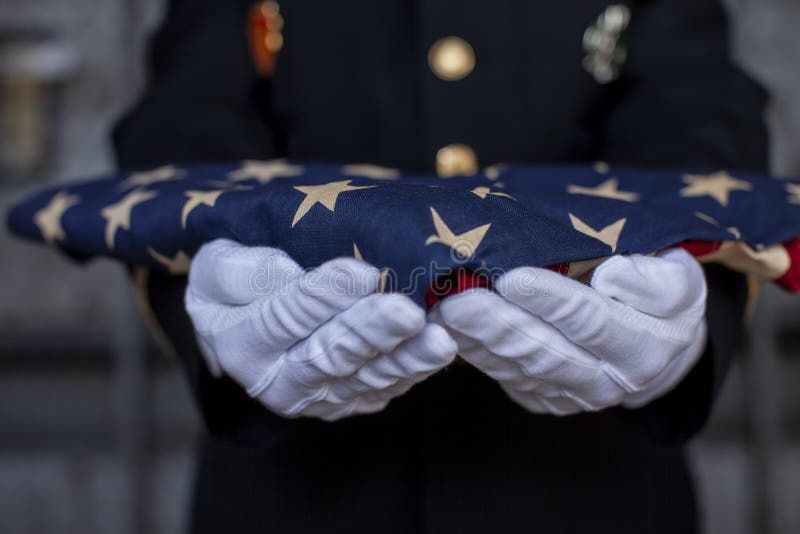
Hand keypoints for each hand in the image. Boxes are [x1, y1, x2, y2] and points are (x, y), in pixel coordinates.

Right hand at [186, 239, 455, 420]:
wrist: (246, 322)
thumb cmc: (237, 283)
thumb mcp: (219, 265)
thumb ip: (244, 271)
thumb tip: (289, 272)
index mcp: (242, 346)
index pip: (285, 317)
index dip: (323, 295)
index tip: (362, 271)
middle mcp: (280, 382)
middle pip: (330, 354)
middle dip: (372, 331)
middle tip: (404, 311)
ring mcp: (320, 397)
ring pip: (367, 377)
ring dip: (405, 358)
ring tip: (436, 338)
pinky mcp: (351, 401)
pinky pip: (385, 387)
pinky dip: (414, 370)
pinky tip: (439, 350)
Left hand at [430, 248, 706, 414]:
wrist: (653, 343)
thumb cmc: (660, 296)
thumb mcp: (679, 278)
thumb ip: (656, 283)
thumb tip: (612, 278)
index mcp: (643, 348)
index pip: (591, 321)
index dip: (551, 300)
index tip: (513, 276)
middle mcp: (604, 382)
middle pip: (543, 350)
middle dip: (496, 324)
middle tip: (457, 299)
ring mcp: (567, 395)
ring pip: (515, 366)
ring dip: (475, 339)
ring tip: (441, 309)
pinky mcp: (540, 397)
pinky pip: (502, 374)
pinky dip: (473, 349)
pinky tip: (446, 327)